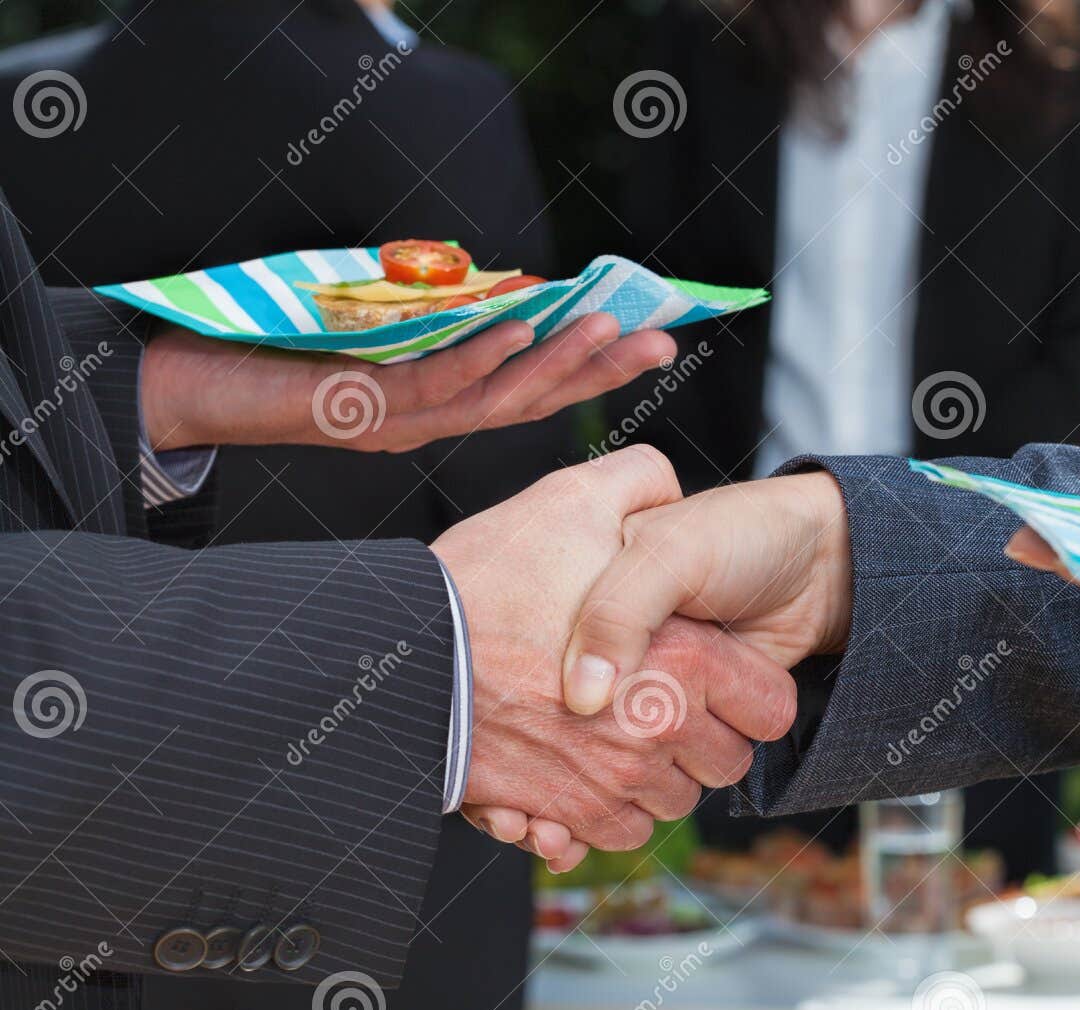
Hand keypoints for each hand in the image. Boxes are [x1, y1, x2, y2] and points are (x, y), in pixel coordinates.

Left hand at [140, 313, 674, 452]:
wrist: (195, 391)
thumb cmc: (279, 359)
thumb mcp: (373, 338)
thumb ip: (432, 327)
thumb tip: (496, 291)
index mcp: (439, 409)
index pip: (532, 391)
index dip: (595, 371)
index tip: (651, 340)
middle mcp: (430, 424)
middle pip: (533, 401)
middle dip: (601, 372)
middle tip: (662, 342)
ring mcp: (401, 422)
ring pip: (497, 398)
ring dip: (558, 363)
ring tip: (608, 327)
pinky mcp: (365, 407)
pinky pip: (437, 382)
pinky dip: (483, 355)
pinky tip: (520, 325)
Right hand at [431, 446, 796, 863]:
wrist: (400, 653)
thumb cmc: (486, 577)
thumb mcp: (573, 501)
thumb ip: (639, 483)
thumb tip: (669, 487)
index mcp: (683, 660)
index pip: (769, 707)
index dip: (750, 691)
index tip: (720, 674)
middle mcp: (656, 730)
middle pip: (725, 763)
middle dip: (705, 738)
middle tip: (664, 701)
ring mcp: (611, 780)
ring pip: (672, 801)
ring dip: (657, 777)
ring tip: (621, 733)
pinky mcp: (565, 815)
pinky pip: (619, 832)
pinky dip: (609, 813)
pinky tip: (588, 772)